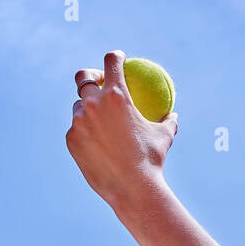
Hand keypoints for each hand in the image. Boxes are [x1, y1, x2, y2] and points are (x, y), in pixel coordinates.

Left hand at [66, 51, 178, 209]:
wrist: (132, 189)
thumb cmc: (152, 161)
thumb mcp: (164, 138)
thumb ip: (168, 122)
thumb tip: (173, 115)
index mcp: (117, 96)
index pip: (112, 62)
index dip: (115, 57)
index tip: (118, 59)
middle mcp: (94, 104)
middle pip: (84, 77)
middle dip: (90, 75)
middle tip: (97, 82)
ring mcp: (79, 121)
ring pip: (79, 107)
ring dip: (87, 110)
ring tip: (99, 124)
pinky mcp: (71, 139)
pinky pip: (77, 131)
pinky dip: (86, 134)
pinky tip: (96, 146)